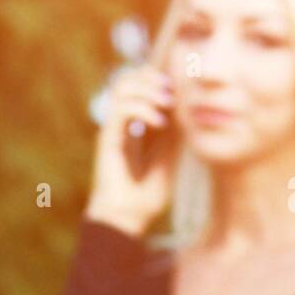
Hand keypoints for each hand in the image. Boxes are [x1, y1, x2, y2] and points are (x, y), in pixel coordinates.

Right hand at [85, 64, 178, 235]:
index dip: (158, 77)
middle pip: (128, 78)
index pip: (139, 85)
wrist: (127, 218)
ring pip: (121, 86)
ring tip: (167, 104)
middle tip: (172, 92)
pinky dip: (143, 108)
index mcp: (134, 126)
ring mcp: (112, 129)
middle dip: (152, 76)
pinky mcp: (107, 138)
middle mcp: (121, 123)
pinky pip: (121, 108)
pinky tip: (160, 122)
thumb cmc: (146, 197)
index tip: (180, 90)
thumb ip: (174, 135)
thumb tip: (186, 109)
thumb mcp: (170, 159)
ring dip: (148, 88)